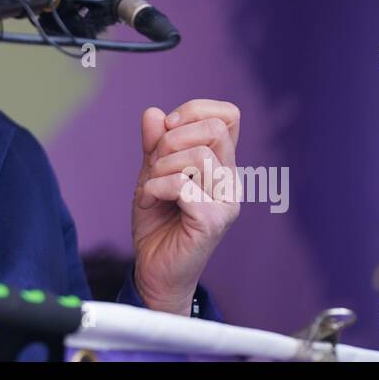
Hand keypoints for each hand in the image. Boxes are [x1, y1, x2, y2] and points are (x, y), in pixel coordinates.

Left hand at [131, 99, 241, 313]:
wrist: (154, 268)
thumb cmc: (158, 221)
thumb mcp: (151, 173)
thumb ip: (155, 144)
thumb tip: (154, 113)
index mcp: (220, 163)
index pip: (228, 115)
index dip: (195, 111)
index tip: (167, 129)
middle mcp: (230, 179)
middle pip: (215, 130)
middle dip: (172, 140)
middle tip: (154, 166)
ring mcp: (226, 202)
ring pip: (199, 156)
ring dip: (161, 168)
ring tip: (150, 187)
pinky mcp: (213, 222)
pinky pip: (183, 186)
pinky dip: (156, 188)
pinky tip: (148, 201)